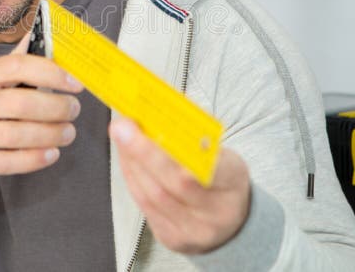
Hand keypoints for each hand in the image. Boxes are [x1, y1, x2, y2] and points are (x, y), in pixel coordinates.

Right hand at [0, 35, 83, 183]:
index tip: (74, 83)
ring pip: (15, 135)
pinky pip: (4, 162)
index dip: (50, 73)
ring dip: (49, 135)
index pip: (16, 66)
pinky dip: (32, 159)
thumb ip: (11, 64)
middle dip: (56, 108)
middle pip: (21, 104)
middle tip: (73, 110)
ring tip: (67, 133)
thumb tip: (44, 40)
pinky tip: (50, 154)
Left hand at [110, 118, 250, 254]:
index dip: (182, 151)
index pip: (209, 169)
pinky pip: (145, 206)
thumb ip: (194, 140)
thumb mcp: (220, 155)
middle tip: (122, 127)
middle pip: (175, 183)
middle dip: (143, 151)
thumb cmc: (221, 179)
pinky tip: (126, 159)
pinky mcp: (172, 239)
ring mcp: (194, 231)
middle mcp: (216, 213)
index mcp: (233, 184)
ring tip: (121, 136)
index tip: (154, 128)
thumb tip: (155, 115)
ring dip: (132, 162)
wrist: (231, 222)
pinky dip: (132, 178)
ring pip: (154, 195)